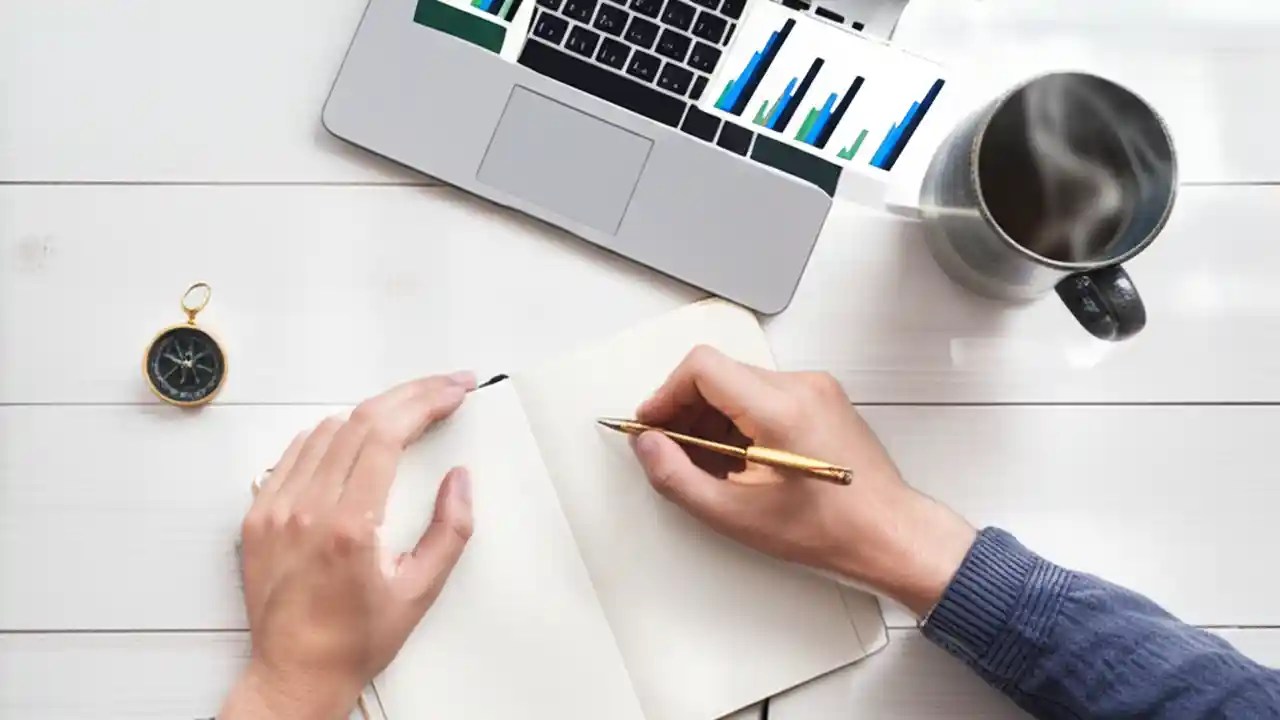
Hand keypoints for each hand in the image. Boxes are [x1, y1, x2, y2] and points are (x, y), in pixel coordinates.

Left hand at [221, 373, 477, 719]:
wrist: (295, 674)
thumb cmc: (354, 640)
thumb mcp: (420, 592)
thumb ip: (450, 530)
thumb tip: (459, 480)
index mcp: (349, 526)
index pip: (387, 434)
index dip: (425, 402)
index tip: (453, 391)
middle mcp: (306, 509)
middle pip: (360, 420)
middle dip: (409, 395)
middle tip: (443, 389)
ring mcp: (275, 509)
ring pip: (326, 430)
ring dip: (371, 414)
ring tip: (406, 415)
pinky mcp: (257, 516)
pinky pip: (293, 454)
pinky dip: (328, 436)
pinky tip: (352, 438)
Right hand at [631, 347, 974, 615]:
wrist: (890, 535)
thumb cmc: (827, 531)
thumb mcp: (736, 515)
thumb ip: (677, 478)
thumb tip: (647, 446)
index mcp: (780, 408)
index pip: (702, 367)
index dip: (666, 394)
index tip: (651, 427)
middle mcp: (801, 385)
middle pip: (719, 374)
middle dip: (686, 409)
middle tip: (671, 452)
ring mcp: (816, 388)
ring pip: (740, 384)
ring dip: (711, 417)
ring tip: (707, 465)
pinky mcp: (823, 399)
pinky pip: (765, 395)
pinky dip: (740, 421)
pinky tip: (738, 461)